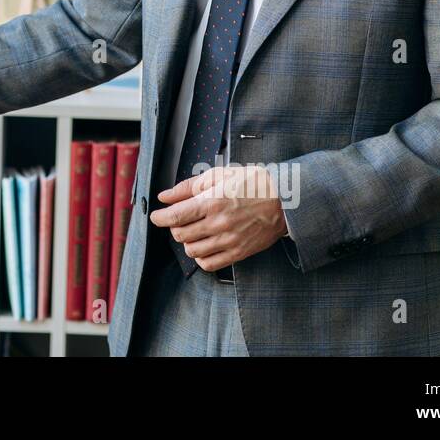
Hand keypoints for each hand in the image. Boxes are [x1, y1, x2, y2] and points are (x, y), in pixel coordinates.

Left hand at [149, 165, 285, 271]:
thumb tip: (165, 197)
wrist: (283, 200)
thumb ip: (188, 187)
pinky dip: (200, 257)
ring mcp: (229, 240)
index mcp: (212, 202)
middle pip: (180, 234)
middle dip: (174, 227)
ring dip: (187, 241)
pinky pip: (209, 263)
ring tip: (194, 231)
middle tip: (180, 220)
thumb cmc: (250, 184)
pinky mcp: (238, 253)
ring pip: (192, 250)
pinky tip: (204, 246)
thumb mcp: (218, 176)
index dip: (160, 218)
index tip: (156, 216)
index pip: (175, 216)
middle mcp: (218, 224)